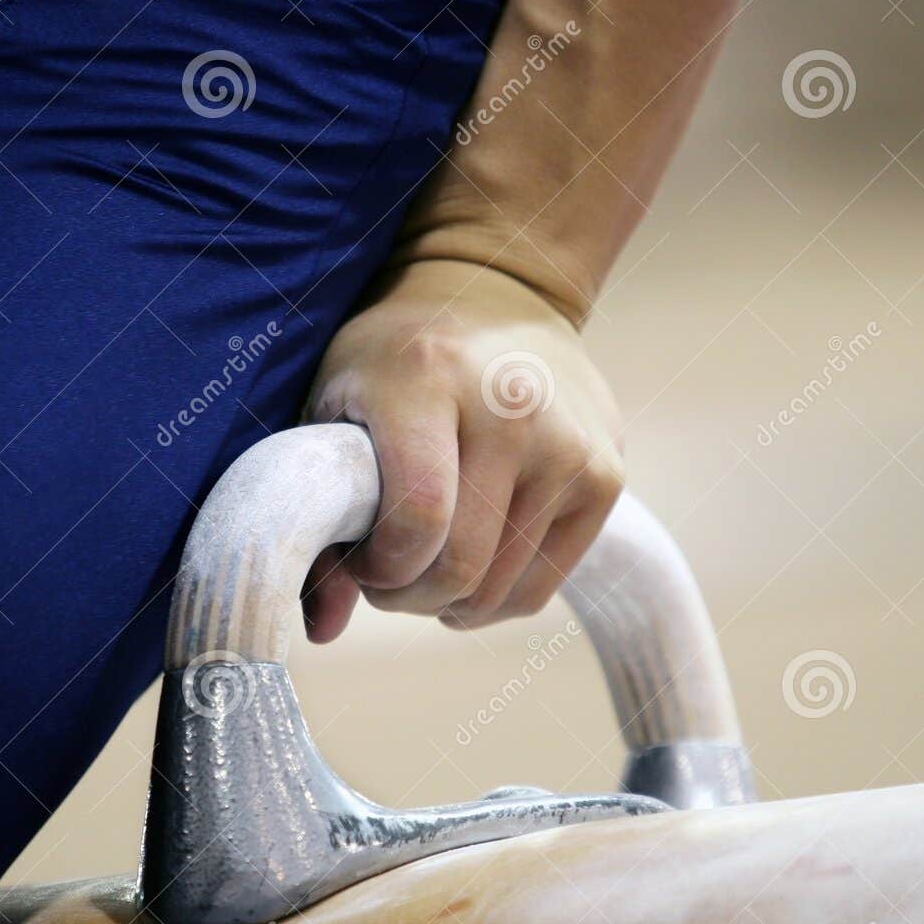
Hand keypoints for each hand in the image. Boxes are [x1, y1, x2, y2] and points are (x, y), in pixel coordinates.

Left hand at [300, 258, 625, 641]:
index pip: (416, 519)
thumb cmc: (392, 360)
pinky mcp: (605, 477)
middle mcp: (513, 409)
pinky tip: (471, 563)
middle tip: (386, 572)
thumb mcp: (332, 407)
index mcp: (429, 380)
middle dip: (407, 594)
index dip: (379, 568)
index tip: (359, 557)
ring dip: (448, 600)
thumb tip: (321, 631)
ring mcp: (570, 445)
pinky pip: (540, 586)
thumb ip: (317, 516)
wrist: (496, 291)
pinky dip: (494, 598)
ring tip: (426, 558)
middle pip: (460, 567)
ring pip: (500, 591)